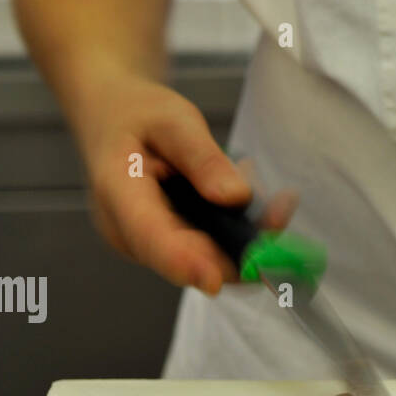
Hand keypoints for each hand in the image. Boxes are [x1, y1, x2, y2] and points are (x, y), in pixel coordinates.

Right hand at [73, 73, 294, 293]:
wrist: (114, 118)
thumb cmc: (136, 116)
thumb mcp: (172, 120)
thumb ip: (203, 158)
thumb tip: (235, 197)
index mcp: (119, 196)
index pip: (151, 239)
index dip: (186, 263)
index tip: (216, 279)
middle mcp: (132, 235)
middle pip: (193, 260)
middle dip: (245, 245)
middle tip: (281, 208)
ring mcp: (152, 247)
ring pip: (211, 261)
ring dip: (248, 235)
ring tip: (262, 187)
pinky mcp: (172, 248)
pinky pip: (213, 252)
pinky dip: (239, 231)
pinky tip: (249, 196)